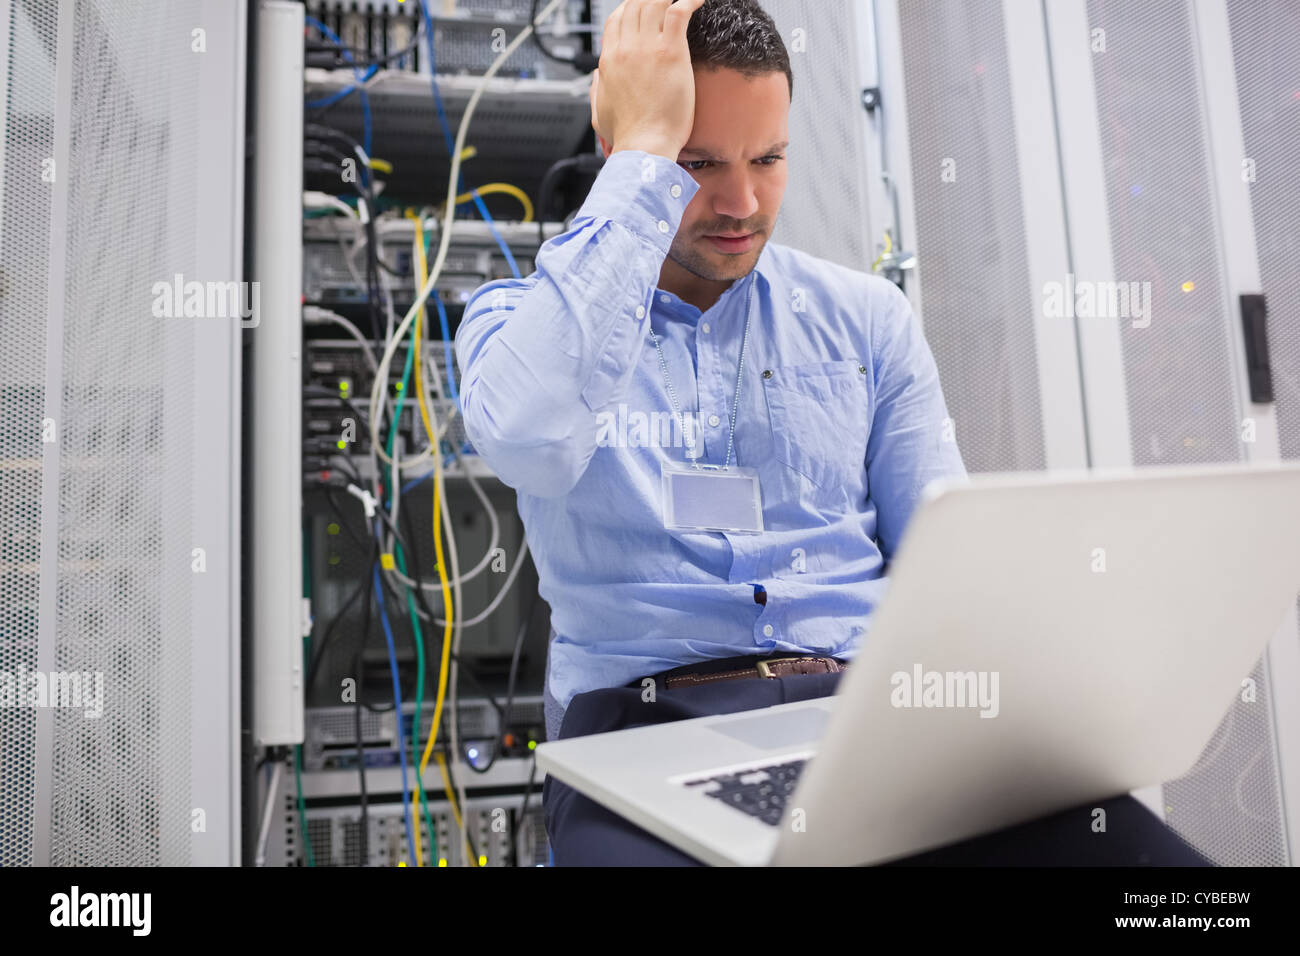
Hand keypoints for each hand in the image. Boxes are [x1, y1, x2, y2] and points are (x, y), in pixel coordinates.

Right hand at [589, 0, 707, 159]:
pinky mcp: (670, 52)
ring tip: (681, 3)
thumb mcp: (599, 113)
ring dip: (667, 0)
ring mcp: (646, 48)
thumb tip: (598, 77)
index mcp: (609, 61)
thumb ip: (597, 90)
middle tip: (665, 5)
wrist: (644, 147)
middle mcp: (625, 49)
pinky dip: (689, 2)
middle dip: (650, 0)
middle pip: (635, 5)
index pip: (617, 19)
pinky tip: (697, 1)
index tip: (643, 9)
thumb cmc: (628, 137)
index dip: (630, 8)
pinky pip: (678, 12)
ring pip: (654, 3)